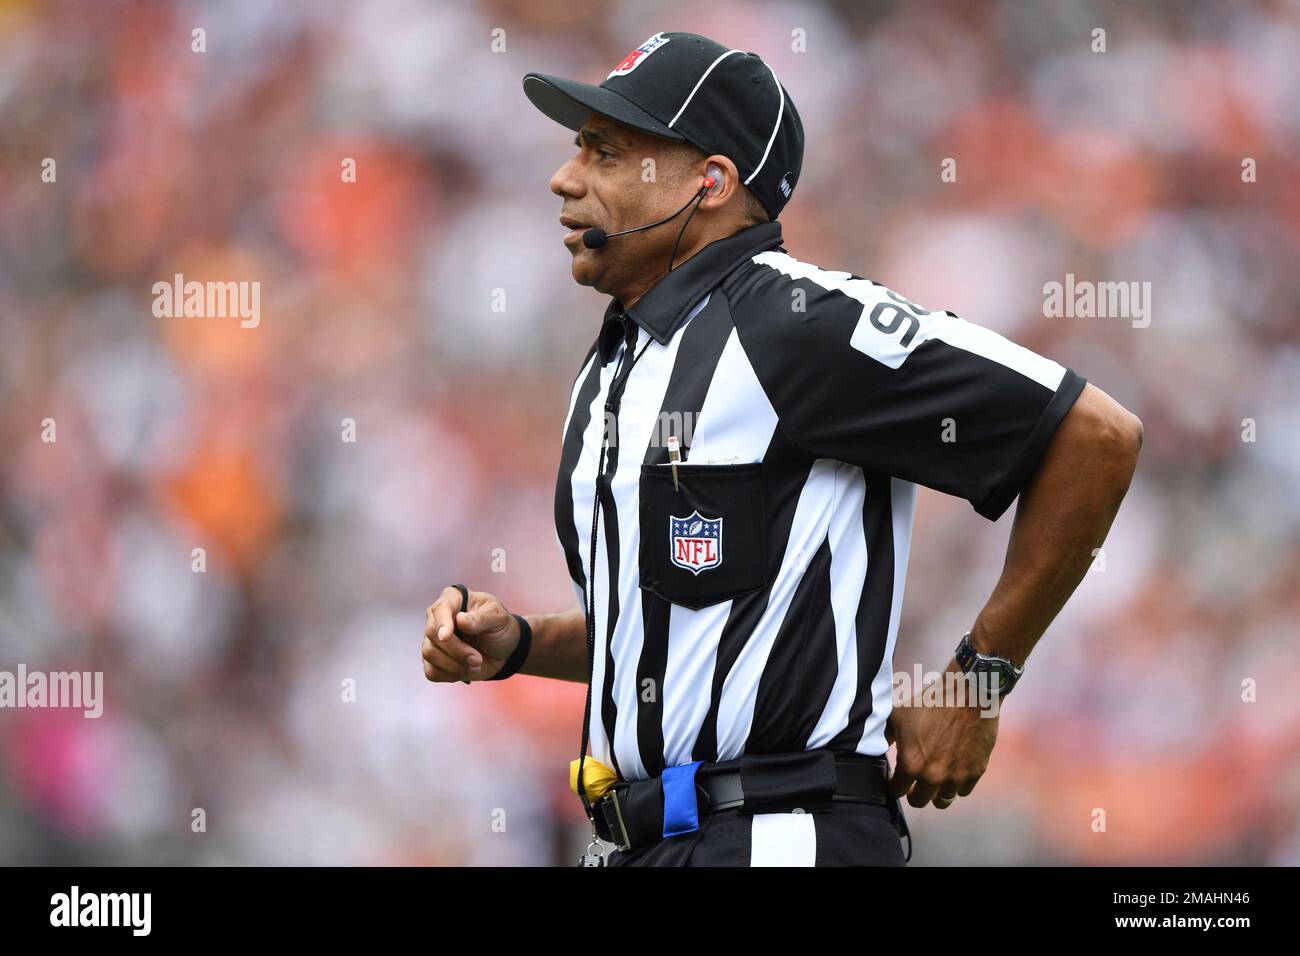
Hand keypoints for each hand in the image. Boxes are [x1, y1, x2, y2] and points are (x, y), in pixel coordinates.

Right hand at [422, 586, 520, 682]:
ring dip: (455, 665)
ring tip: (477, 663)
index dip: (442, 623)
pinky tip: (466, 670)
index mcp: (452, 599)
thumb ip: (481, 618)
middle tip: (477, 659)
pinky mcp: (434, 660)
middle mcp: (437, 618)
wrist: (504, 650)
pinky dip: (451, 675)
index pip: (440, 609)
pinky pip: (432, 672)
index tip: (446, 636)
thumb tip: (460, 619)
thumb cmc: (500, 627)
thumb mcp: (498, 618)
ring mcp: (433, 640)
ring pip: (429, 654)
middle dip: (456, 651)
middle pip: (432, 635)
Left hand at [885, 660, 998, 809]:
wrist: (967, 694)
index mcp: (911, 764)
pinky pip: (963, 791)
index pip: (896, 791)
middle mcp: (933, 776)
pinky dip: (957, 785)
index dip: (894, 785)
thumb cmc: (930, 702)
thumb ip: (886, 736)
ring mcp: (956, 777)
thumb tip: (876, 746)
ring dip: (936, 792)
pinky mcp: (975, 773)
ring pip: (942, 801)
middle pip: (918, 802)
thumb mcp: (898, 715)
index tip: (895, 780)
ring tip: (934, 779)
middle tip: (913, 783)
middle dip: (913, 793)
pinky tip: (952, 772)